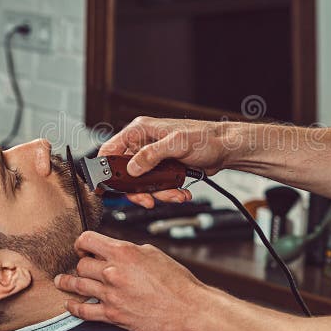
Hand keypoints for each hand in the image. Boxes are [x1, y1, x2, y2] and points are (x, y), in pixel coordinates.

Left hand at [54, 231, 206, 330]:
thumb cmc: (177, 282)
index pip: (87, 240)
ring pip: (77, 285)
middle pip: (81, 264)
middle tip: (81, 266)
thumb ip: (130, 250)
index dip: (82, 243)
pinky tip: (70, 305)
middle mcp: (113, 272)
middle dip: (80, 263)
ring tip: (62, 281)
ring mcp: (111, 295)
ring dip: (67, 282)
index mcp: (124, 252)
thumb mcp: (153, 253)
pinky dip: (74, 307)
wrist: (188, 309)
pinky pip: (84, 311)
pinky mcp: (113, 315)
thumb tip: (116, 251)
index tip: (82, 247)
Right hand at [99, 116, 238, 207]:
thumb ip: (151, 155)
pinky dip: (167, 192)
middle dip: (137, 189)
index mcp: (140, 131)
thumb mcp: (177, 144)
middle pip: (125, 172)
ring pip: (142, 183)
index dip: (104, 168)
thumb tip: (132, 169)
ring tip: (175, 195)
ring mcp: (153, 157)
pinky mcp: (163, 168)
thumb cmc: (205, 138)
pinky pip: (156, 186)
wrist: (225, 148)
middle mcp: (143, 143)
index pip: (111, 149)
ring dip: (157, 193)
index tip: (105, 186)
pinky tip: (181, 192)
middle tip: (148, 199)